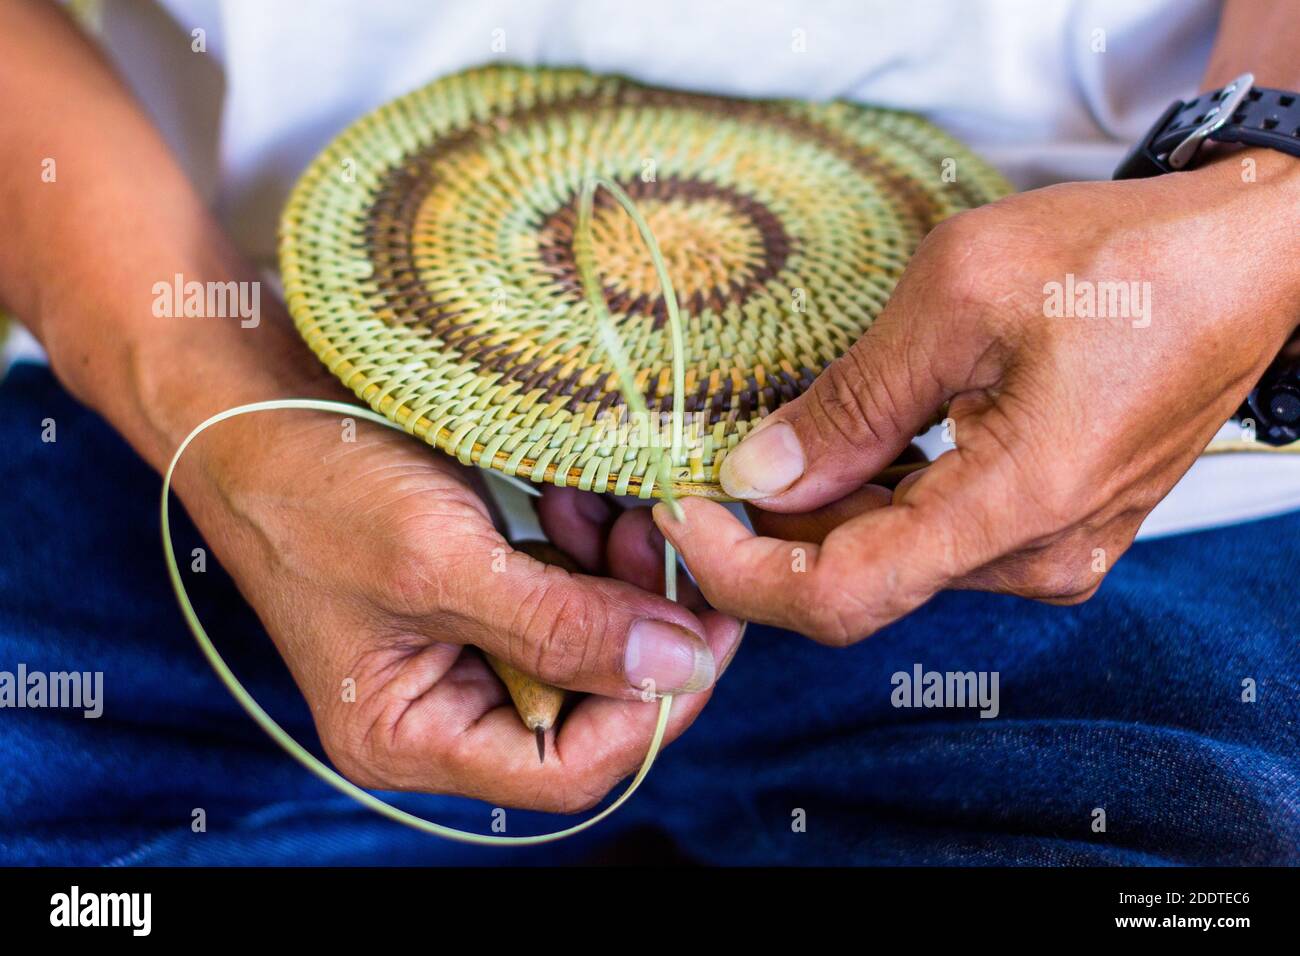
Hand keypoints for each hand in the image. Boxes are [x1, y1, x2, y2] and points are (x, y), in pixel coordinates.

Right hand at [182, 409, 741, 812]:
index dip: (651, 711)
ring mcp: (465, 645)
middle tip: (667, 545)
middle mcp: (444, 705)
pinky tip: (581, 502)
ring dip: (620, 579)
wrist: (258, 404)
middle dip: (640, 628)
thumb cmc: (316, 488)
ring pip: (589, 642)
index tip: (708, 633)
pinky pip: (566, 591)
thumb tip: (678, 666)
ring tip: (619, 510)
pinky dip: (589, 550)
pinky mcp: (481, 588)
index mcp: (412, 735)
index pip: (566, 769)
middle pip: (589, 705)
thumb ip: (559, 628)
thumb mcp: (438, 564)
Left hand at [655, 151, 1299, 643]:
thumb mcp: (958, 297)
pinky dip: (879, 499)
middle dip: (773, 526)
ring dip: (825, 508)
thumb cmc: (1128, 257)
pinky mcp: (1056, 527)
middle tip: (712, 452)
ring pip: (895, 558)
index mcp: (1019, 508)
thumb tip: (760, 474)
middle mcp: (1040, 557)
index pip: (840, 599)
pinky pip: (938, 536)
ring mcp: (1054, 550)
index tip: (683, 511)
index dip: (742, 571)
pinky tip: (857, 442)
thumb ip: (851, 402)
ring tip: (784, 433)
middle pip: (858, 578)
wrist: (1245, 258)